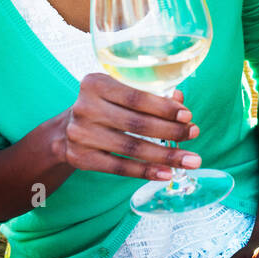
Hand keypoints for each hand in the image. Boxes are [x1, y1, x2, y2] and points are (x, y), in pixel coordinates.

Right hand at [58, 74, 200, 181]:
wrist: (64, 132)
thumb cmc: (104, 108)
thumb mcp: (120, 95)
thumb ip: (150, 97)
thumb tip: (181, 102)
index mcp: (96, 84)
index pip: (136, 97)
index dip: (164, 108)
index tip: (188, 116)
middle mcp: (85, 108)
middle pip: (137, 123)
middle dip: (171, 131)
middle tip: (194, 134)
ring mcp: (80, 134)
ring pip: (132, 148)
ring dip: (165, 155)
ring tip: (190, 159)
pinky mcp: (81, 158)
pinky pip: (120, 167)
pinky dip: (146, 171)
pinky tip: (167, 173)